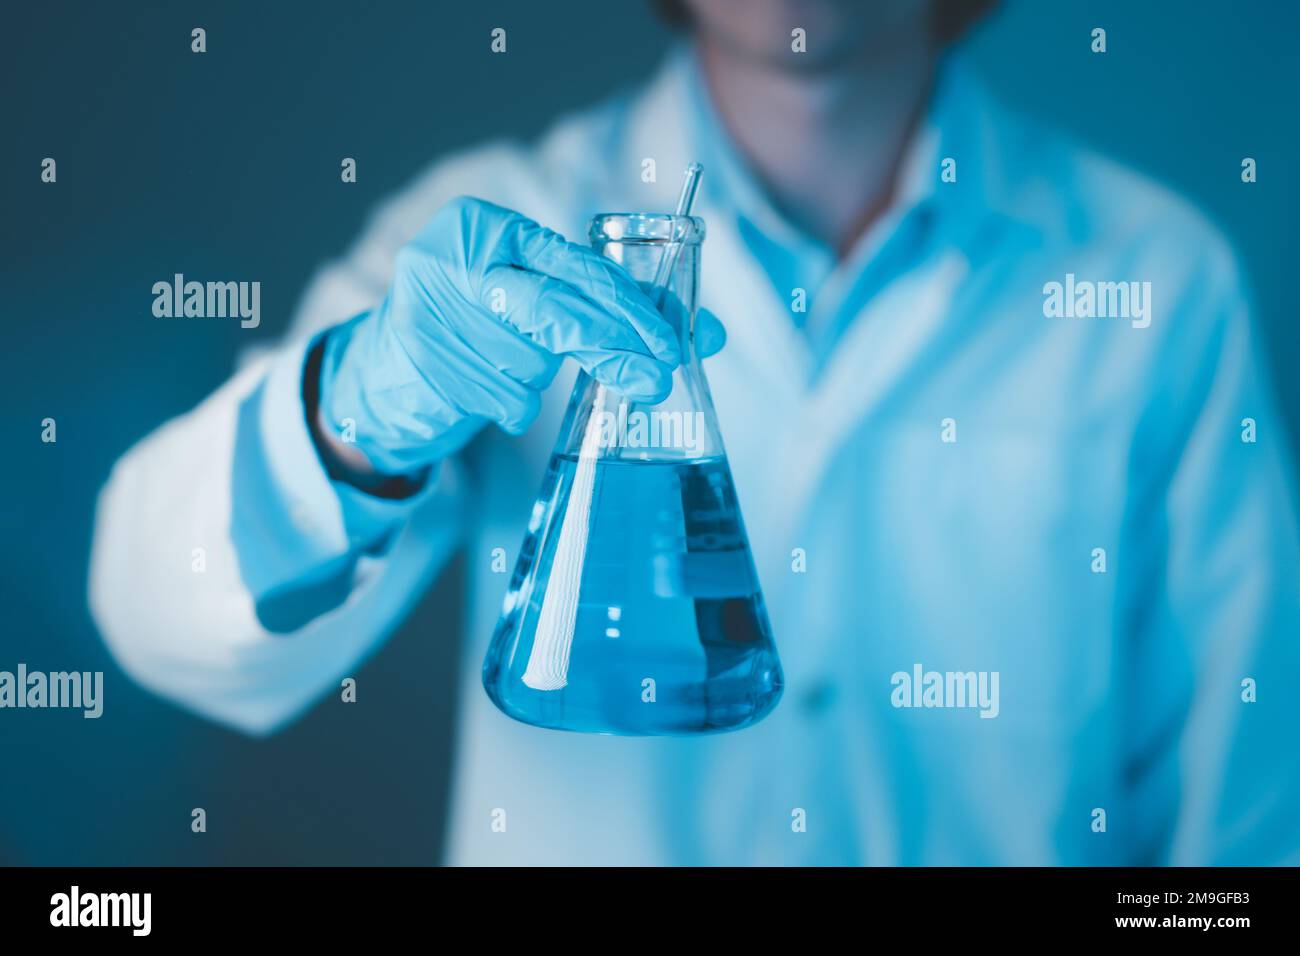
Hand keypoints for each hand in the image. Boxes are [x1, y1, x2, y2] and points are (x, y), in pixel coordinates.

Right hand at [313, 196, 722, 481]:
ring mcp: (430, 306)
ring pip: (530, 361)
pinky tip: (486, 393)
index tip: (672, 342)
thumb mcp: (534, 300)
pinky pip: (501, 396)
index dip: (630, 308)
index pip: (576, 265)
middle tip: (656, 377)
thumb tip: (706, 332)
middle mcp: (454, 256)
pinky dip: (510, 405)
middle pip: (556, 310)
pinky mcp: (419, 358)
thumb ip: (607, 309)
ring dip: (537, 379)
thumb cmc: (478, 330)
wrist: (382, 373)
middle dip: (612, 348)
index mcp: (487, 225)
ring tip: (507, 368)